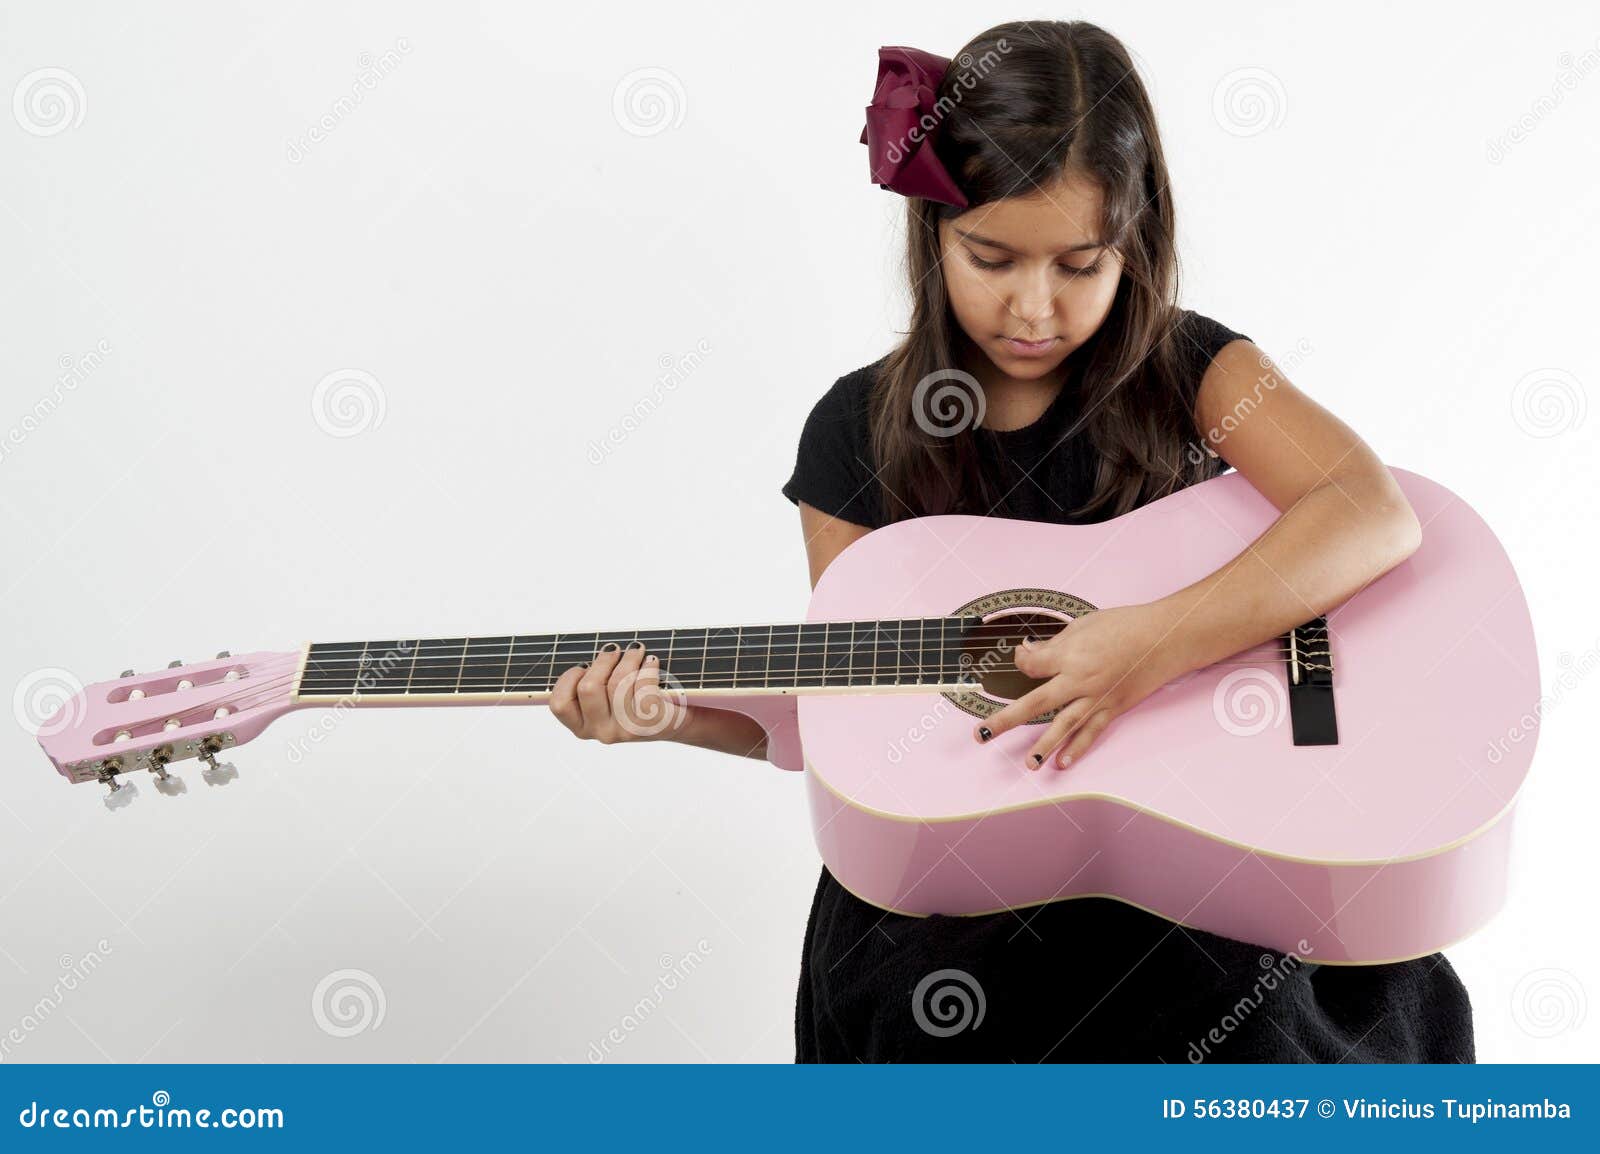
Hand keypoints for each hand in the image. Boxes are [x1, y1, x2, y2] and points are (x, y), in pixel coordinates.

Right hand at [550, 641, 692, 743]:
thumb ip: (590, 683)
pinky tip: (651, 662)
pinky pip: (643, 685)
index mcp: (582, 727)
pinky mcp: (648, 723)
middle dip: (602, 660)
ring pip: (618, 682)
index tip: (585, 665)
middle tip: (614, 649)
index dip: (569, 678)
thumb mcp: (606, 698)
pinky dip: (648, 667)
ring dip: (629, 658)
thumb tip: (591, 656)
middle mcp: (600, 733)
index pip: (559, 704)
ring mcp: (624, 731)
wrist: (674, 723)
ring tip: (637, 650)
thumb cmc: (634, 701)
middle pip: (588, 688)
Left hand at [973, 603, 1181, 770]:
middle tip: (982, 734)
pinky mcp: (1113, 708)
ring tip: (1027, 764)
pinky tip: (1062, 763)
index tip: (1021, 656)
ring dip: (1043, 746)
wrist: (1164, 638)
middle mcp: (1080, 679)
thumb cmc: (1124, 625)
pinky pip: (1092, 732)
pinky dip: (1077, 749)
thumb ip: (1055, 644)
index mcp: (1070, 654)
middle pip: (1036, 703)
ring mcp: (1097, 697)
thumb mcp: (1084, 625)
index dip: (1020, 660)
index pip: (1031, 665)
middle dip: (1006, 719)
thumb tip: (1029, 652)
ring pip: (1064, 725)